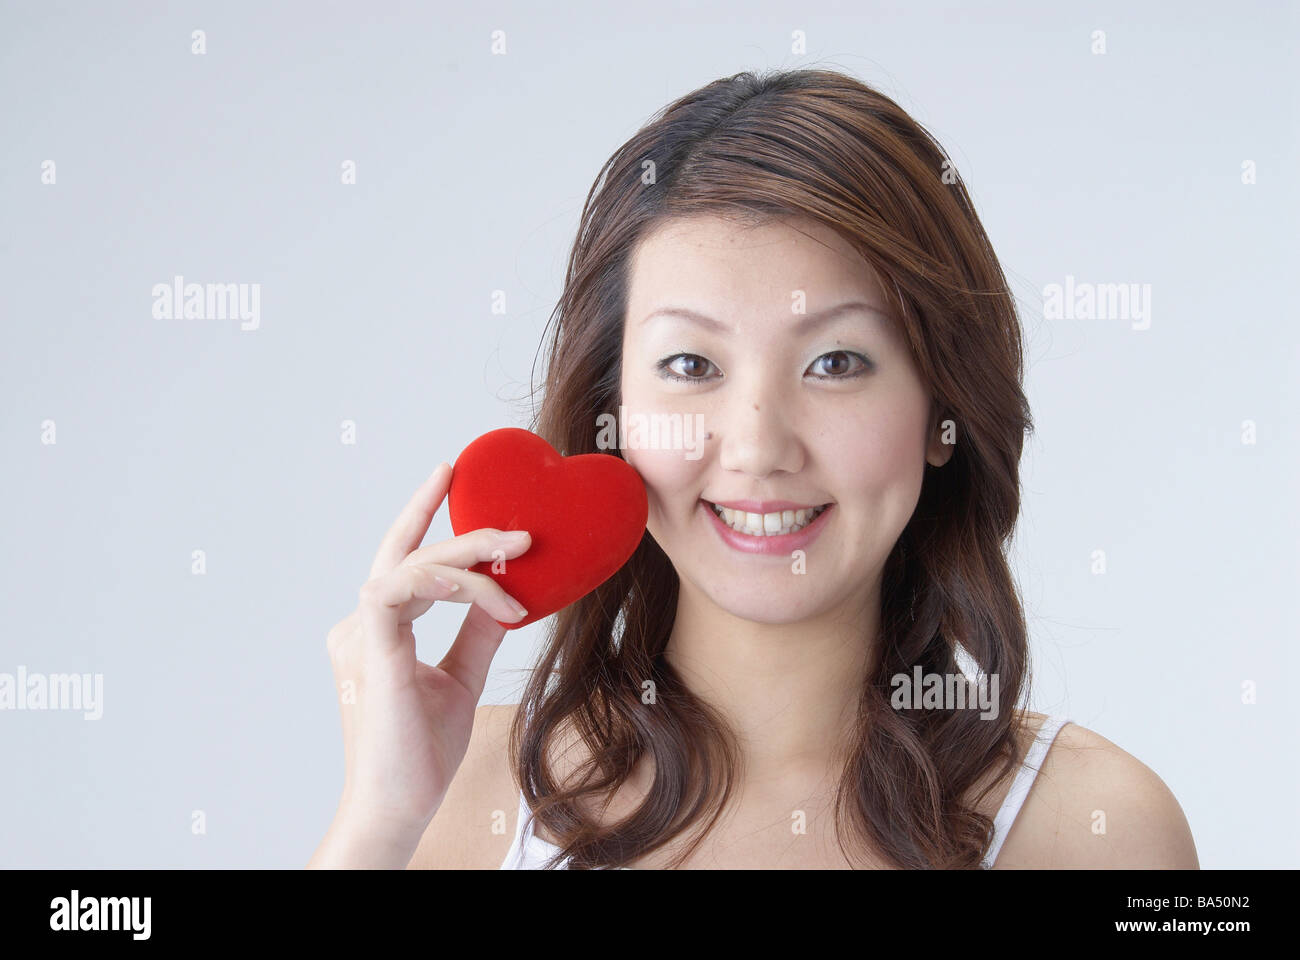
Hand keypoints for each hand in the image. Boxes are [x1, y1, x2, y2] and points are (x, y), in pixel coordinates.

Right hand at [312, 462, 530, 864]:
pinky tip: (490, 592)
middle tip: (499, 506)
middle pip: (403, 552)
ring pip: (410, 565)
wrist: (399, 806)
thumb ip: (477, 633)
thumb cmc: (422, 753)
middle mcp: (361, 625)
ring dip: (468, 554)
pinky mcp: (370, 649)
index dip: (423, 516)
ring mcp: (359, 635)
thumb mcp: (462, 678)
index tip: (450, 476)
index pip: (404, 562)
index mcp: (380, 630)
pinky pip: (400, 590)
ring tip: (518, 552)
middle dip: (443, 514)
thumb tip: (508, 595)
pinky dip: (449, 582)